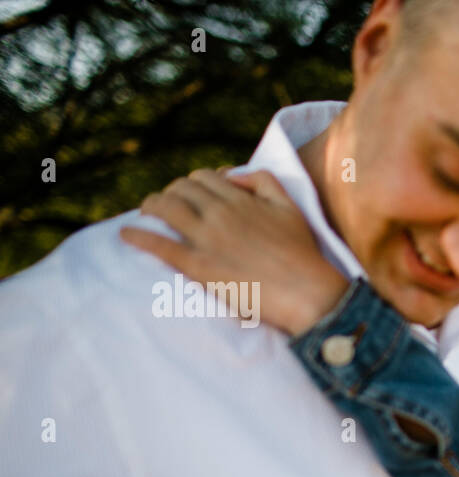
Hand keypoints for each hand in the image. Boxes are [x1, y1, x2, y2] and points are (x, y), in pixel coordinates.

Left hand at [119, 167, 349, 335]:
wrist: (307, 293)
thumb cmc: (304, 254)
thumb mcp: (291, 207)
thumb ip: (264, 182)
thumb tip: (234, 175)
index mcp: (241, 199)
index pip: (204, 177)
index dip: (193, 183)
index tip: (190, 195)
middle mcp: (220, 213)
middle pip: (180, 189)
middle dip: (170, 193)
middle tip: (166, 206)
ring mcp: (207, 239)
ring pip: (164, 209)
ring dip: (149, 207)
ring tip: (145, 215)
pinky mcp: (199, 266)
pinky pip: (159, 244)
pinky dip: (138, 235)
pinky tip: (126, 234)